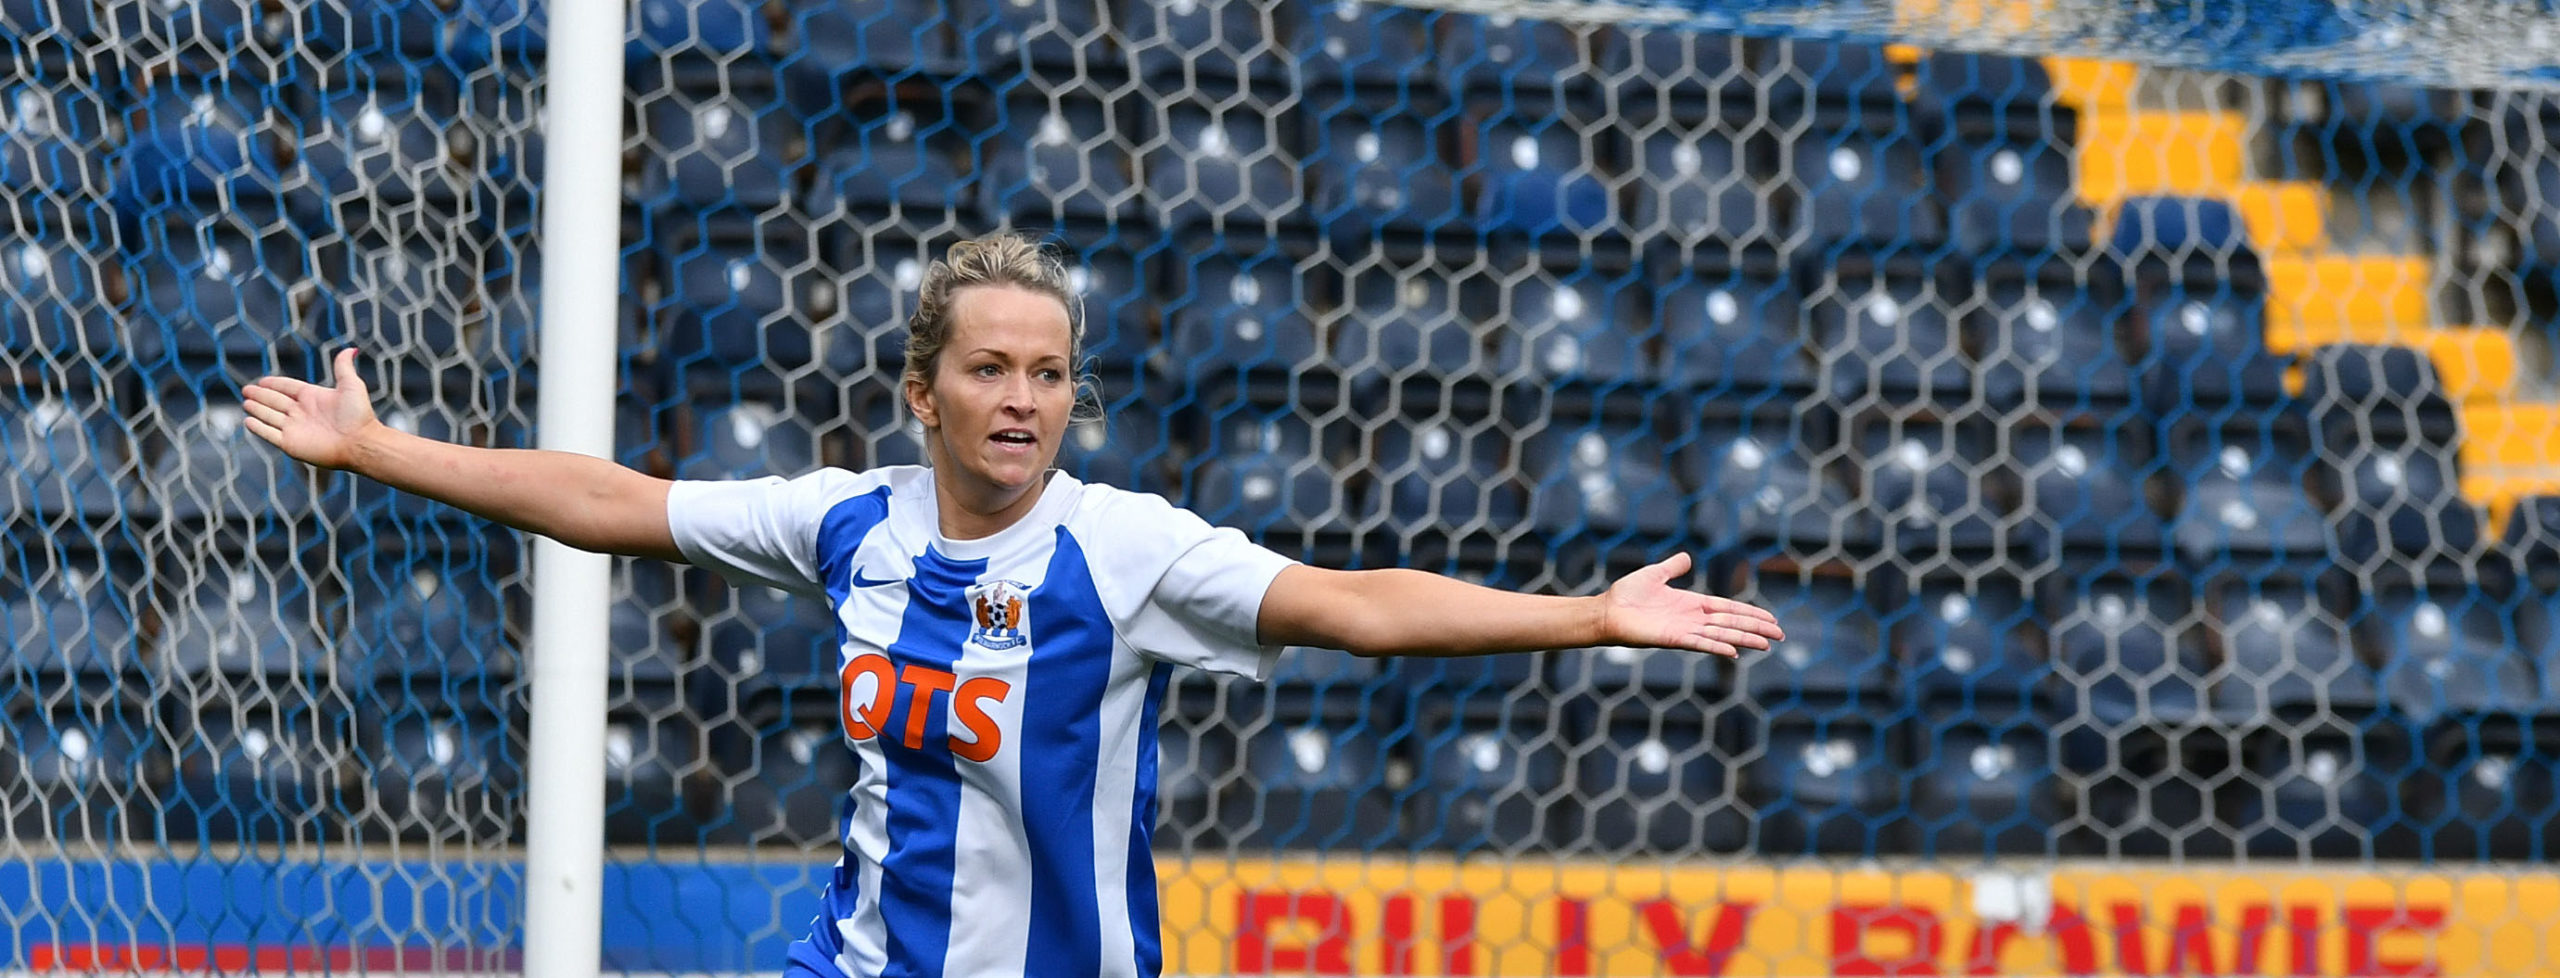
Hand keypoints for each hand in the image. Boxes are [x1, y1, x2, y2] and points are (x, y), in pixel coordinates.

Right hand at [240, 348, 382, 471]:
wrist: (360, 443)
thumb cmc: (358, 415)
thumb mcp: (351, 385)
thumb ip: (343, 368)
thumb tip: (350, 349)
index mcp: (313, 397)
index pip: (289, 388)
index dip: (276, 384)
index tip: (262, 380)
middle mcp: (302, 412)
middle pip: (276, 401)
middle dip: (261, 395)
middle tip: (246, 389)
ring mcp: (295, 428)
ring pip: (270, 416)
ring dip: (257, 409)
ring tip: (246, 402)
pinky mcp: (291, 444)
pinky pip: (270, 434)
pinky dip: (258, 428)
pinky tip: (248, 420)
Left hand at [1598, 552, 1784, 657]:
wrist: (1606, 610)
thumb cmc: (1627, 595)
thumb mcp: (1654, 574)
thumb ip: (1672, 568)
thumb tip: (1687, 557)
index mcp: (1692, 604)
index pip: (1728, 609)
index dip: (1749, 613)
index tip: (1770, 619)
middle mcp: (1692, 619)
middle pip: (1731, 622)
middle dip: (1756, 627)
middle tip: (1780, 635)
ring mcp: (1684, 630)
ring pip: (1722, 634)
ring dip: (1744, 638)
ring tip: (1767, 644)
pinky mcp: (1672, 638)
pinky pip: (1699, 643)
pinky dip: (1716, 646)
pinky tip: (1734, 651)